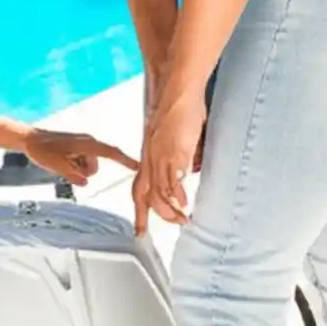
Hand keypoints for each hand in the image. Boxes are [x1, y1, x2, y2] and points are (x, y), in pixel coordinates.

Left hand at [22, 129, 138, 185]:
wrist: (30, 139)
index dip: (125, 160)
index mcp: (87, 145)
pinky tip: (60, 161)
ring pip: (88, 167)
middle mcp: (88, 143)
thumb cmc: (43, 151)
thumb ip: (73, 175)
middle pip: (94, 167)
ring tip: (59, 162)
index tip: (139, 166)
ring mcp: (82, 145)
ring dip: (76, 169)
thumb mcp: (57, 166)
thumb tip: (85, 182)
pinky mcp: (77, 148)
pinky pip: (81, 163)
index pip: (111, 153)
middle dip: (83, 172)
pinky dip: (73, 166)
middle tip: (63, 167)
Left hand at [134, 94, 206, 235]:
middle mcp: (150, 159)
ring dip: (169, 210)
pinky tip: (183, 203)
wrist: (178, 92)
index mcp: (148, 156)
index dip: (139, 208)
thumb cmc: (179, 109)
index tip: (139, 227)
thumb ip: (179, 155)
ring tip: (181, 219)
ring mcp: (160, 156)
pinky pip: (170, 179)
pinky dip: (176, 194)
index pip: (139, 188)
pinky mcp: (172, 152)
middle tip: (144, 233)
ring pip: (157, 192)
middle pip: (141, 195)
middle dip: (142, 217)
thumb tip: (186, 169)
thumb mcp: (174, 137)